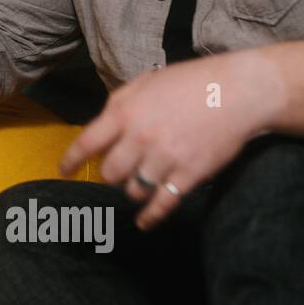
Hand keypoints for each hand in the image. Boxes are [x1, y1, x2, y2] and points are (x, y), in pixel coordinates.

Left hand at [58, 50, 278, 229]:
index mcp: (126, 112)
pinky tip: (143, 222)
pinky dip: (150, 217)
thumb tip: (100, 125)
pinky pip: (162, 204)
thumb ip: (119, 103)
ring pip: (133, 190)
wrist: (239, 91)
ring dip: (132, 189)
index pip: (87, 143)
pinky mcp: (190, 174)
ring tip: (140, 181)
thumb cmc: (191, 82)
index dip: (71, 161)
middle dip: (110, 173)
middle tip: (119, 169)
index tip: (64, 171)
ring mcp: (166, 158)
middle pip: (109, 172)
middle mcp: (141, 137)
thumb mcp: (146, 82)